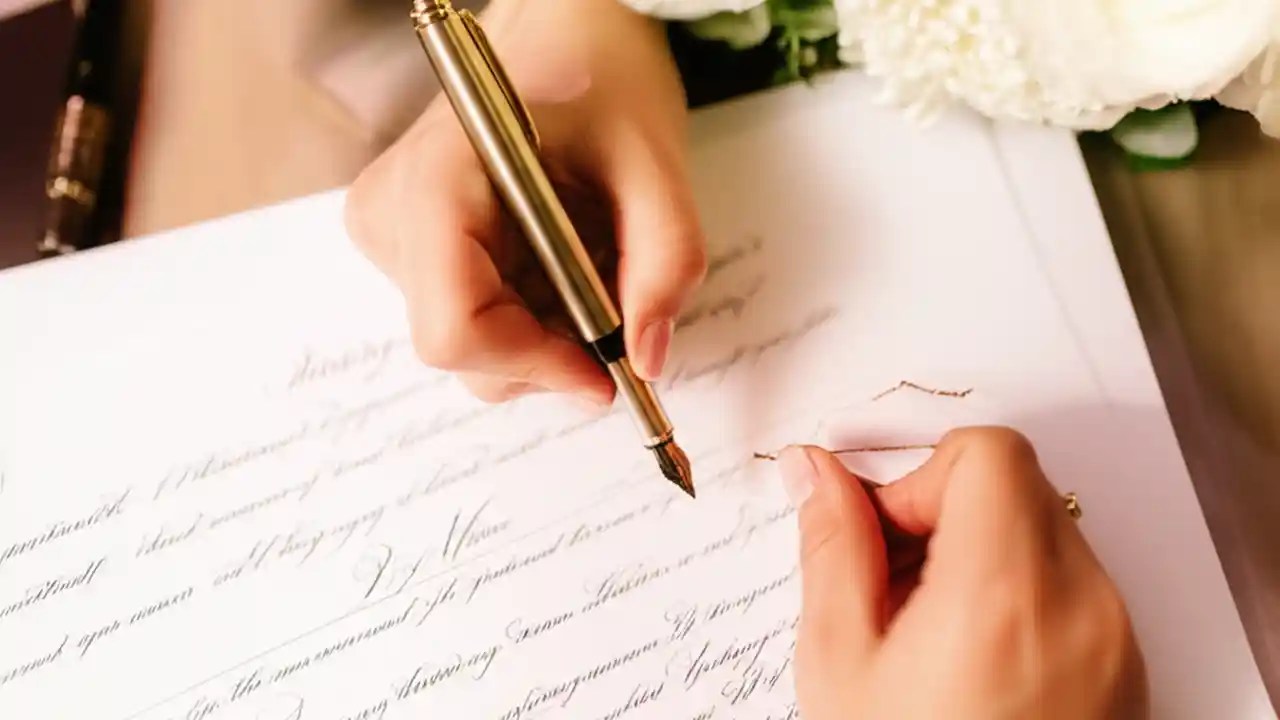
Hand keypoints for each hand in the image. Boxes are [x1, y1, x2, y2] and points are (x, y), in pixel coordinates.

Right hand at [343, 0, 704, 406]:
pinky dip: (531, 315)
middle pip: (465, 347)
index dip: (535, 364)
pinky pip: (472, 317)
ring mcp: (392, 233)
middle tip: (617, 308)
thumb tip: (646, 360)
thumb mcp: (655, 163)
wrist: (561, 31)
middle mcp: (391, 215)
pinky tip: (561, 262)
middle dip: (551, 350)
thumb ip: (665, 262)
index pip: (456, 328)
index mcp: (434, 183)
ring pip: (471, 343)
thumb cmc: (599, 77)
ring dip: (546, 333)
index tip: (605, 370)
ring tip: (590, 264)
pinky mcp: (409, 245)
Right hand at [778, 427, 1147, 718]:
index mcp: (1005, 596)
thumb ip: (830, 547)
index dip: (918, 476)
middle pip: (1017, 487)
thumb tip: (817, 474)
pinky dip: (1015, 594)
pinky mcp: (1124, 669)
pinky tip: (963, 657)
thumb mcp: (840, 663)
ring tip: (922, 631)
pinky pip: (1072, 586)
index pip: (987, 454)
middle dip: (942, 512)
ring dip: (976, 554)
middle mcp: (1082, 609)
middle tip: (890, 581)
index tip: (882, 530)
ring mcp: (1113, 642)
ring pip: (1044, 533)